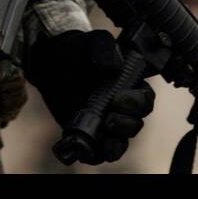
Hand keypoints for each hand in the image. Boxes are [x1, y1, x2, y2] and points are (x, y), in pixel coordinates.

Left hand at [25, 29, 154, 164]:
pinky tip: (88, 149)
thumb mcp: (92, 43)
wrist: (52, 64)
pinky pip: (98, 153)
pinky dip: (96, 155)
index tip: (118, 98)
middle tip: (109, 117)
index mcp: (130, 85)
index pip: (145, 100)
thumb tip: (115, 67)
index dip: (136, 103)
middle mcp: (122, 107)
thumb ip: (105, 49)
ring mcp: (106, 123)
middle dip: (126, 124)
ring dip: (115, 144)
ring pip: (120, 143)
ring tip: (103, 136)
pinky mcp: (90, 136)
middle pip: (136, 124)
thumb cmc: (78, 50)